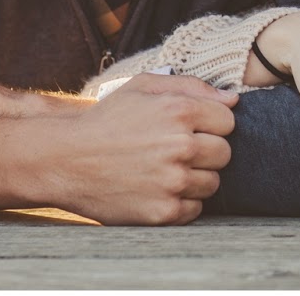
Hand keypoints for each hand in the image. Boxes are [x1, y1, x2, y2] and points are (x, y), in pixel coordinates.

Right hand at [0, 73, 239, 224]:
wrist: (66, 159)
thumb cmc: (108, 119)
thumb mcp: (143, 87)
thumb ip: (191, 86)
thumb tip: (233, 99)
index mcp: (179, 111)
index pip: (228, 121)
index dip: (211, 124)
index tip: (191, 128)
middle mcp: (180, 146)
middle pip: (225, 153)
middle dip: (206, 151)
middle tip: (177, 150)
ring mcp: (172, 181)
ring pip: (213, 183)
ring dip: (195, 178)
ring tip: (165, 170)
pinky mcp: (163, 211)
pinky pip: (195, 209)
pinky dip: (182, 201)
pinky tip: (159, 189)